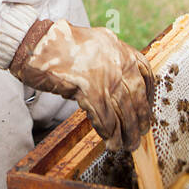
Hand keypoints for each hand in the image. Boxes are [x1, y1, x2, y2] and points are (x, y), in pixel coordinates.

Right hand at [8, 19, 153, 151]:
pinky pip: (105, 118)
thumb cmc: (60, 45)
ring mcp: (106, 78)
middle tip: (140, 133)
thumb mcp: (94, 44)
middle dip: (140, 118)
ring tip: (127, 144)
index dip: (149, 95)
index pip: (146, 75)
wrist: (39, 44)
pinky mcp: (91, 92)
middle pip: (137, 97)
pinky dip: (109, 132)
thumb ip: (109, 61)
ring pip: (124, 111)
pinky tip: (109, 141)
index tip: (148, 108)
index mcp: (121, 49)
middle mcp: (118, 63)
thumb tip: (116, 86)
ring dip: (126, 131)